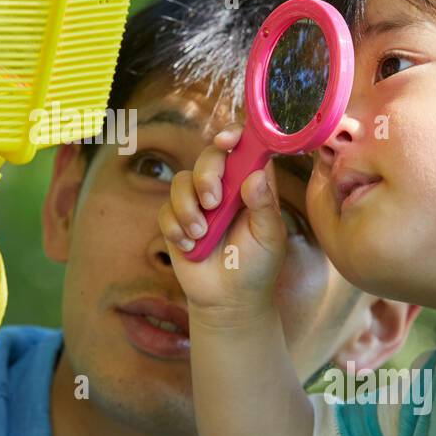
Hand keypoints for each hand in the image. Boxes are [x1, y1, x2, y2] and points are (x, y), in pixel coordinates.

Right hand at [158, 125, 290, 318]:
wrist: (229, 300)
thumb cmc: (257, 266)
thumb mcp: (269, 237)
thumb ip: (264, 206)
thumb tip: (256, 176)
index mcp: (250, 183)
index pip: (243, 147)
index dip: (234, 134)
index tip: (225, 140)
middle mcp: (224, 187)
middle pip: (208, 157)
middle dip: (206, 176)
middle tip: (213, 203)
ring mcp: (197, 203)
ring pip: (181, 181)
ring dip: (188, 207)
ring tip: (200, 234)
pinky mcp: (176, 221)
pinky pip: (165, 210)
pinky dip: (175, 227)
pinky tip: (189, 246)